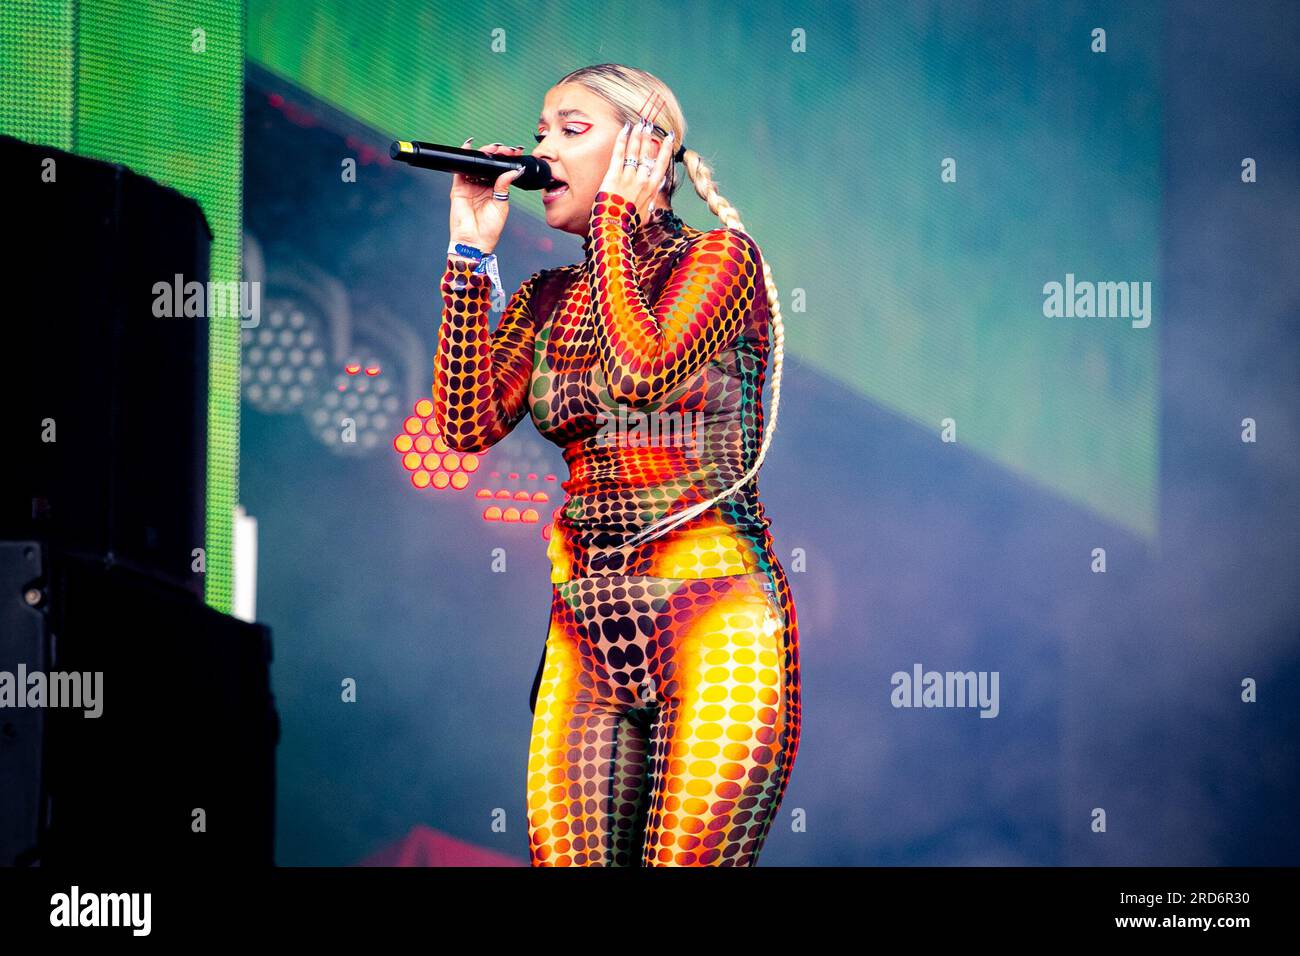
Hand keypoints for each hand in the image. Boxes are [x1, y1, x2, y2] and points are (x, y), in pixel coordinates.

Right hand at [448, 139, 526, 253]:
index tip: (514, 153)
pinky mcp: (458, 188)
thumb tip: (513, 171)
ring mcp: (469, 186)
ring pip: (475, 165)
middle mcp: (481, 186)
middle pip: (487, 165)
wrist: (474, 242)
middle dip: (495, 154)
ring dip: (482, 154)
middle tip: (504, 149)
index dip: (506, 161)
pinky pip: (459, 170)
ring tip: (491, 149)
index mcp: (494, 190)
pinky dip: (463, 158)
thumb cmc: (489, 229)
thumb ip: (504, 186)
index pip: (499, 171)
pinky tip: (469, 148)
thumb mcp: (502, 205)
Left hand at [597, 119, 674, 225]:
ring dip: (637, 135)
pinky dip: (622, 140)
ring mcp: (628, 177)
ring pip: (634, 151)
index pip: (661, 164)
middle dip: (648, 136)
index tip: (670, 137)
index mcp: (652, 189)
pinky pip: (619, 154)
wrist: (615, 229)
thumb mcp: (646, 215)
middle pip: (647, 153)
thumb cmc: (630, 225)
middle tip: (649, 123)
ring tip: (639, 123)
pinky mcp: (614, 176)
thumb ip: (652, 201)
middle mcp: (643, 180)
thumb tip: (658, 191)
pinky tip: (625, 129)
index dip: (666, 149)